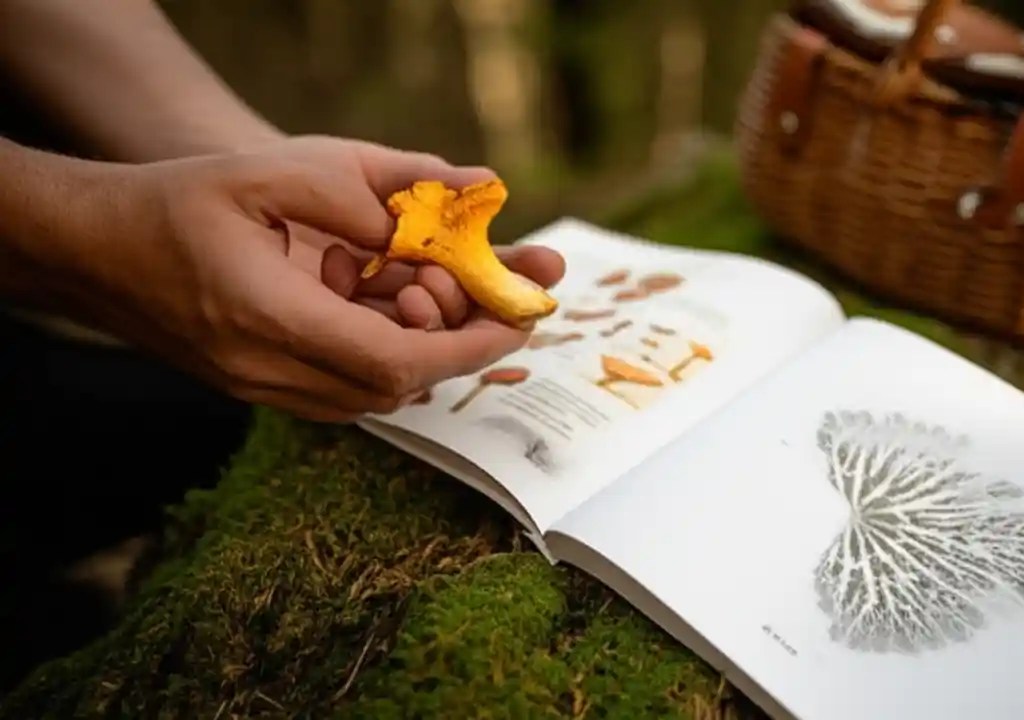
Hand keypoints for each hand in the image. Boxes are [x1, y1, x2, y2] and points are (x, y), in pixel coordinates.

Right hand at [55, 135, 563, 421]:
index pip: (394, 359)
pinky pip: (346, 386)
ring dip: (421, 344)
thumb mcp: (269, 171)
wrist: (94, 251)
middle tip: (495, 294)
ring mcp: (261, 390)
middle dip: (459, 343)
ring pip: (374, 392)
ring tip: (427, 283)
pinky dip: (384, 348)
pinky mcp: (262, 389)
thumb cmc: (178, 202)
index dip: (468, 345)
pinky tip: (379, 296)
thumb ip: (364, 189)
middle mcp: (267, 371)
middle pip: (394, 384)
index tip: (518, 318)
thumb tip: (461, 195)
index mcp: (269, 318)